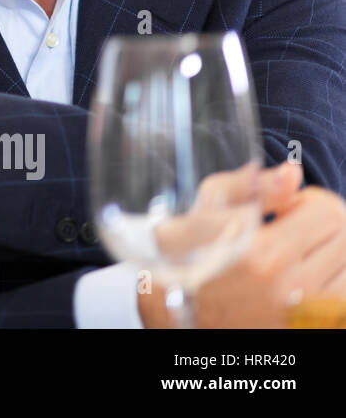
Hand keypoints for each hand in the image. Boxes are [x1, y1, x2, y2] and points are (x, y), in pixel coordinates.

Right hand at [139, 161, 345, 326]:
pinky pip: (341, 297)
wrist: (173, 321)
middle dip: (318, 224)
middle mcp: (288, 287)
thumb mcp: (196, 215)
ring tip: (292, 256)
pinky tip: (299, 280)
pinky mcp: (308, 328)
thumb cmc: (178, 265)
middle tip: (287, 229)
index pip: (328, 211)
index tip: (281, 209)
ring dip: (326, 254)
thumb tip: (291, 173)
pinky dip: (328, 281)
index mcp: (261, 254)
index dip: (305, 201)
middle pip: (344, 236)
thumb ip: (246, 188)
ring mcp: (302, 313)